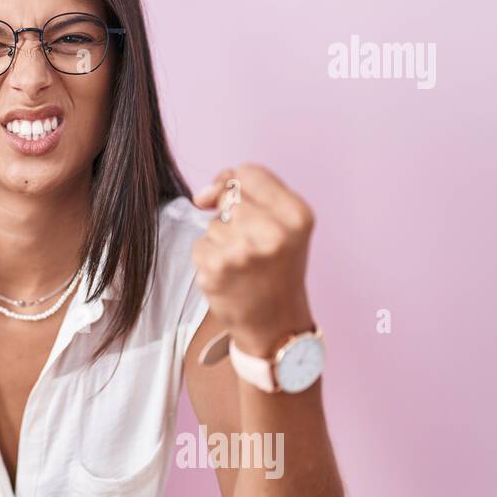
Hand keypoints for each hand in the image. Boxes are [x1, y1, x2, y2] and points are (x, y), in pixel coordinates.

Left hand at [190, 163, 315, 356]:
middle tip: (253, 245)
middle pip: (228, 197)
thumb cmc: (278, 268)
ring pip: (212, 223)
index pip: (248, 172)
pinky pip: (199, 245)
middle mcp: (272, 232)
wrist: (277, 324)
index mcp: (296, 215)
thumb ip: (250, 193)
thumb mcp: (284, 225)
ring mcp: (241, 252)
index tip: (240, 204)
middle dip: (232, 216)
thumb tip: (202, 195)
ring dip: (221, 240)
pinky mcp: (216, 270)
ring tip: (244, 264)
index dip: (236, 184)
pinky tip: (230, 276)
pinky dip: (209, 258)